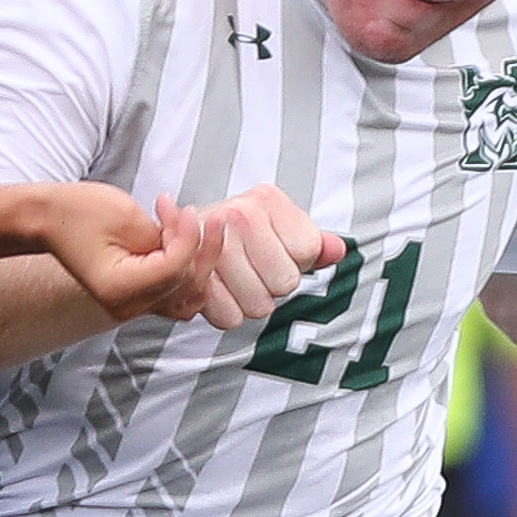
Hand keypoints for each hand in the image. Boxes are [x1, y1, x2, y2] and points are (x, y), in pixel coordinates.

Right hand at [32, 185, 225, 322]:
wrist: (48, 220)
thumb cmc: (76, 213)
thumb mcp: (126, 216)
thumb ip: (164, 237)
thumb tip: (190, 243)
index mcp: (120, 289)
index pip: (175, 270)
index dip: (190, 237)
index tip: (187, 210)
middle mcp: (126, 306)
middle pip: (187, 286)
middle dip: (196, 245)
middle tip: (187, 213)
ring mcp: (131, 306)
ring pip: (187, 297)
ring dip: (197, 261)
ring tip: (186, 226)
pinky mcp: (135, 297)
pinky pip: (175, 297)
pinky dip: (187, 272)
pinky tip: (181, 243)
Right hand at [187, 185, 342, 327]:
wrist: (179, 235)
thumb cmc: (235, 234)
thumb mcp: (279, 227)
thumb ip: (313, 242)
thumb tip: (338, 251)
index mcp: (267, 199)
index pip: (308, 253)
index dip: (295, 261)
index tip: (275, 251)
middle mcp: (239, 214)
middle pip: (285, 284)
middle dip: (272, 284)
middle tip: (253, 270)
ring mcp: (213, 244)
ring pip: (259, 305)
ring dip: (250, 300)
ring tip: (236, 280)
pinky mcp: (193, 276)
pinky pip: (230, 317)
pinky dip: (227, 312)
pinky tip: (221, 291)